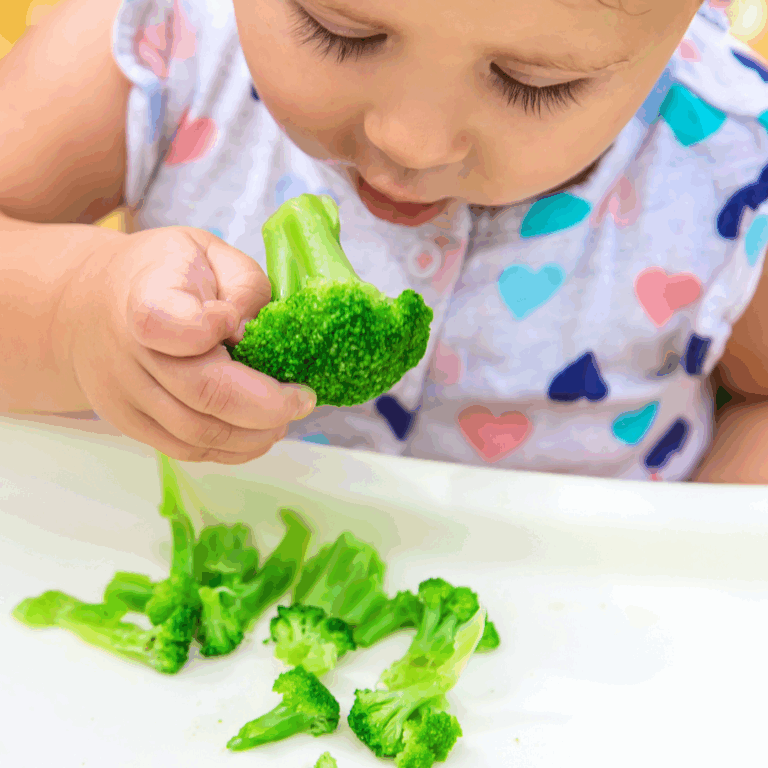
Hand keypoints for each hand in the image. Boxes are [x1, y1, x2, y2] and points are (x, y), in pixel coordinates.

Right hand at [56, 226, 315, 463]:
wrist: (88, 304)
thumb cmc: (162, 274)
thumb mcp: (207, 251)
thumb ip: (243, 284)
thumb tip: (253, 331)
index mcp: (146, 299)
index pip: (167, 324)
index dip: (210, 329)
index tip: (234, 322)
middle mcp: (129, 353)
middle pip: (201, 394)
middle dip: (267, 406)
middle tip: (302, 399)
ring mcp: (126, 395)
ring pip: (198, 434)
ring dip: (254, 435)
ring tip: (284, 418)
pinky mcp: (131, 424)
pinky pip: (187, 450)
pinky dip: (232, 449)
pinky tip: (257, 433)